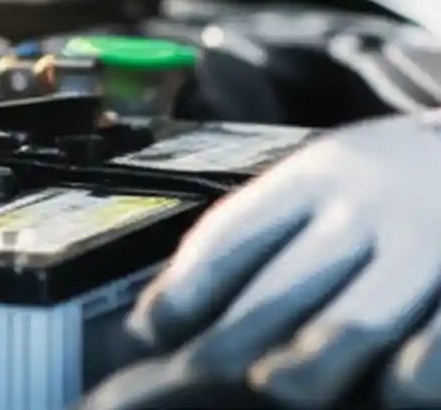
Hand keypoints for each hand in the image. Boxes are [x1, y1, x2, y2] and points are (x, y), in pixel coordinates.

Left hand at [123, 111, 440, 406]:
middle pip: (280, 289)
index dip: (183, 291)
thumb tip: (170, 308)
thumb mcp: (330, 176)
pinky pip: (429, 357)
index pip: (232, 236)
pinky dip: (401, 381)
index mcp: (319, 173)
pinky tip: (383, 389)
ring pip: (349, 326)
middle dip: (227, 343)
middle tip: (192, 375)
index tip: (149, 331)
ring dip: (303, 367)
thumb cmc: (397, 179)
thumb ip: (266, 230)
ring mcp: (431, 242)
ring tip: (270, 385)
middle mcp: (370, 204)